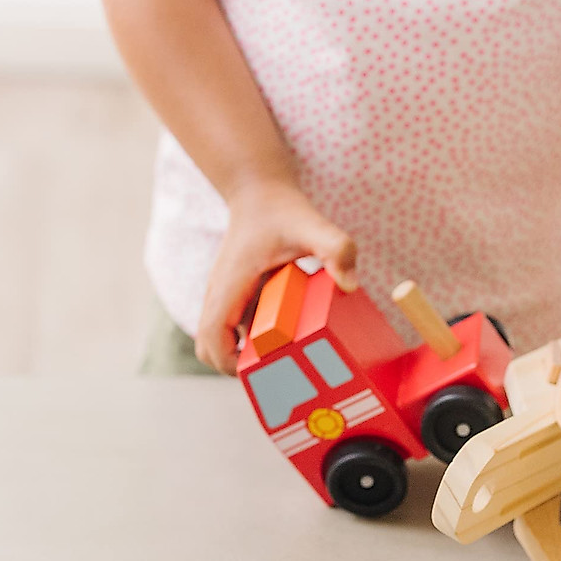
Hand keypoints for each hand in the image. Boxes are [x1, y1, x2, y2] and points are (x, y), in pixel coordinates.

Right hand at [196, 179, 356, 373]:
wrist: (260, 191)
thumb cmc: (281, 210)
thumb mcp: (311, 225)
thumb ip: (334, 248)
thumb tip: (351, 284)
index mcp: (228, 286)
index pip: (211, 340)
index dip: (231, 364)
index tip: (266, 369)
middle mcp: (218, 294)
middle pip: (209, 349)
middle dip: (240, 366)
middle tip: (281, 366)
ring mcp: (224, 296)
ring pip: (221, 341)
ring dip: (247, 354)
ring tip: (289, 354)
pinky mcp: (235, 296)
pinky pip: (235, 329)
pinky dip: (253, 340)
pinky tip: (289, 333)